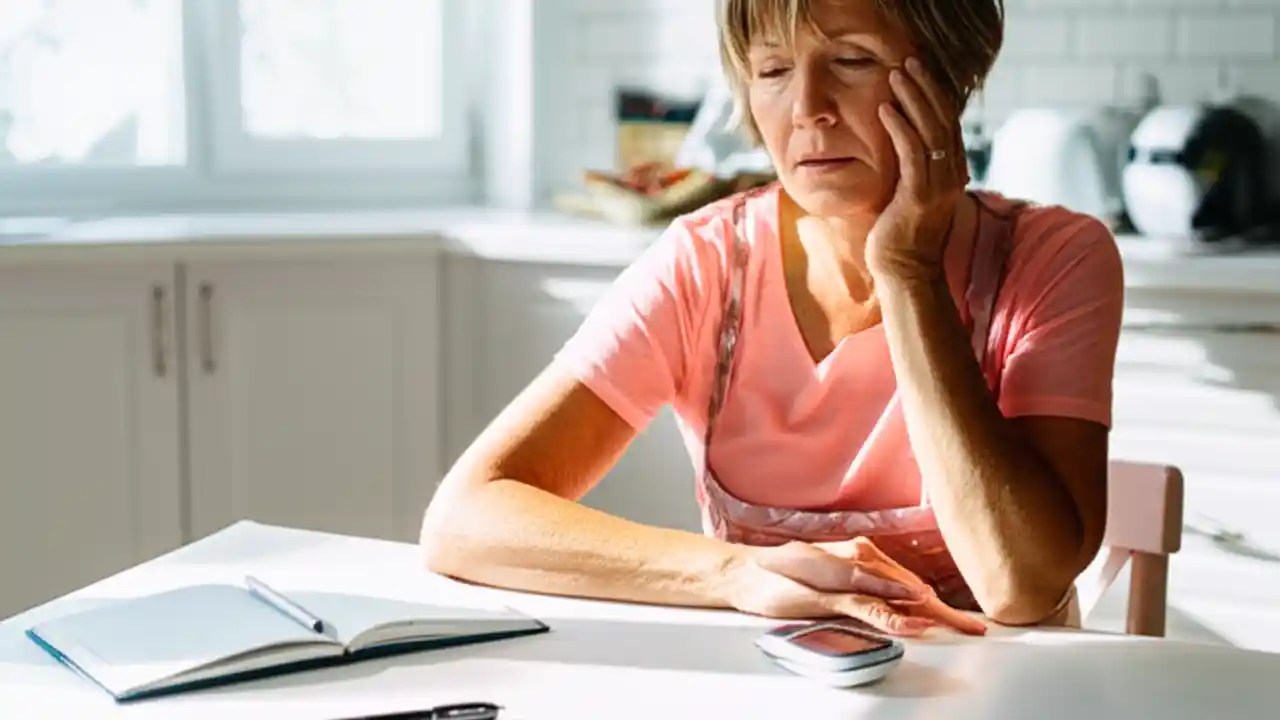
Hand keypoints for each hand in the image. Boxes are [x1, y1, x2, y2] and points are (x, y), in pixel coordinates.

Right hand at [722, 539, 984, 636]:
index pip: (910, 585)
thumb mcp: (829, 584)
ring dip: (930, 611)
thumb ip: (862, 591)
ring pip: (895, 594)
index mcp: (861, 558)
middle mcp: (858, 559)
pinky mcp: (826, 594)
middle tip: (976, 627)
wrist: (744, 573)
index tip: (969, 620)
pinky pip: (865, 606)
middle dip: (947, 610)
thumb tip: (896, 603)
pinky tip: (913, 622)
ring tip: (957, 624)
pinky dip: (892, 615)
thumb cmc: (784, 578)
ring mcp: (843, 576)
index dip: (943, 603)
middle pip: (912, 589)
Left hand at [866, 57, 969, 281]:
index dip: (935, 94)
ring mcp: (938, 187)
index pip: (948, 123)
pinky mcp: (920, 198)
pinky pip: (912, 154)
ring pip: (930, 130)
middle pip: (943, 119)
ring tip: (896, 74)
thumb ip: (914, 171)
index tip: (918, 71)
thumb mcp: (911, 196)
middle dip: (925, 87)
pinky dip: (899, 128)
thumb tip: (904, 148)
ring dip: (912, 99)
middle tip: (908, 61)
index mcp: (952, 173)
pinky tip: (885, 109)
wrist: (905, 274)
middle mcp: (952, 176)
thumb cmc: (901, 237)